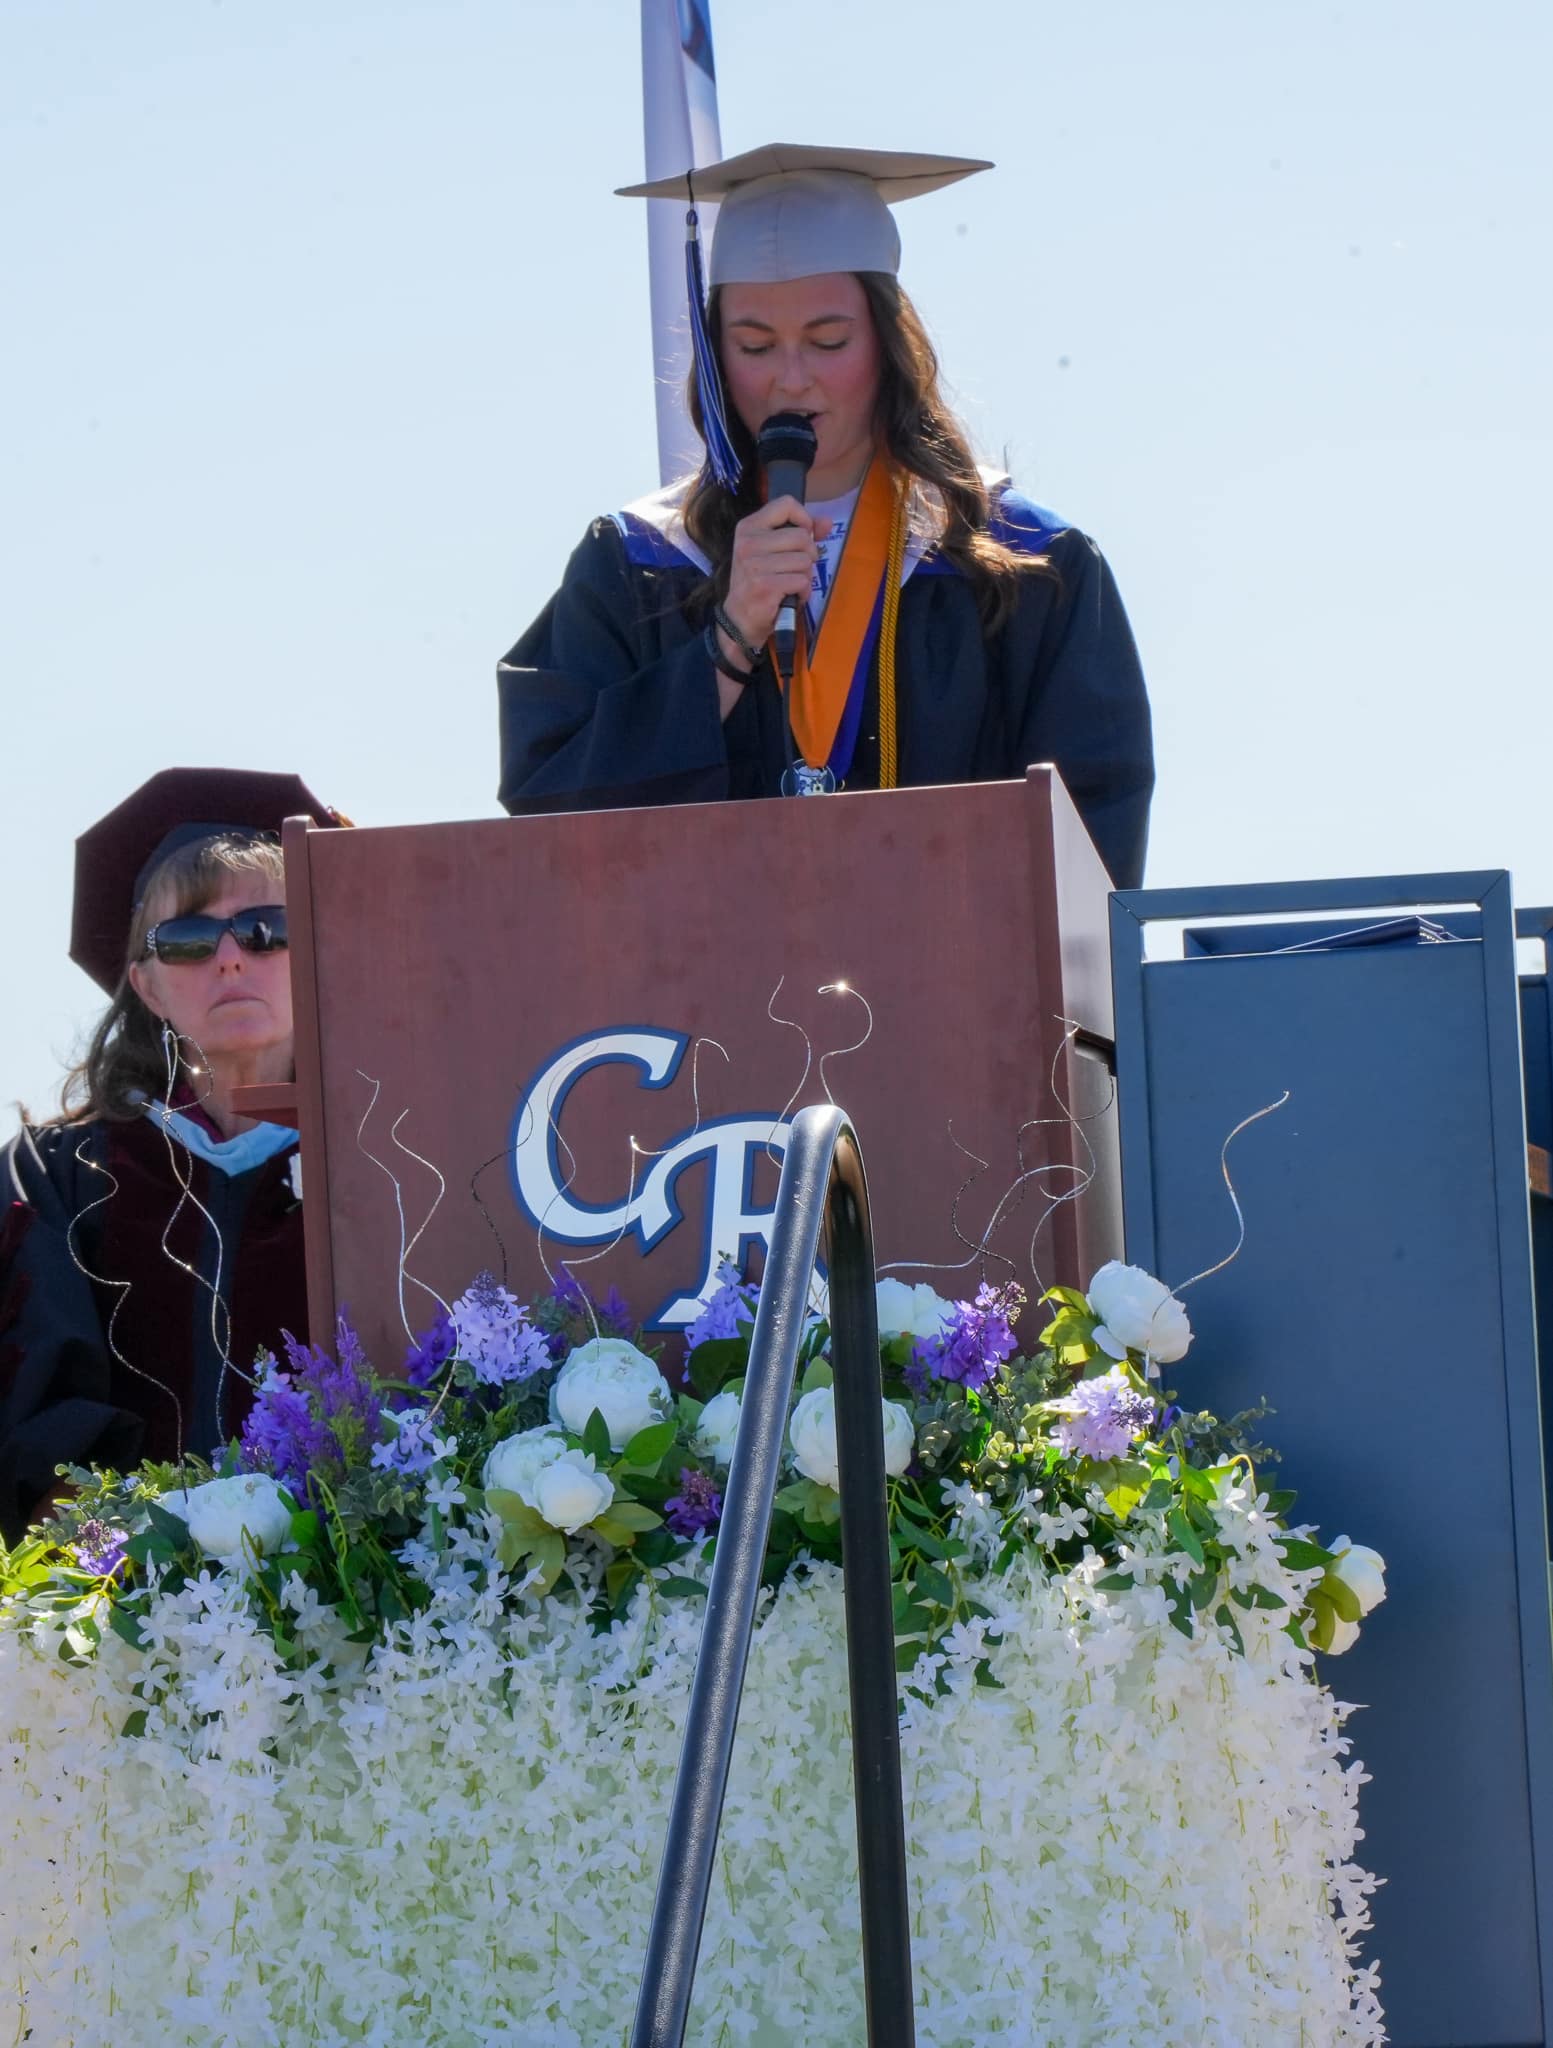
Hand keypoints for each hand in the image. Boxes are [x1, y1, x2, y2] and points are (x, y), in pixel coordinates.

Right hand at [722, 496, 833, 653]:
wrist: (740, 619)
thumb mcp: (774, 552)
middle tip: (795, 568)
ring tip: (789, 584)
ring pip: (805, 561)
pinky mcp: (765, 586)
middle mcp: (748, 543)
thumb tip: (827, 522)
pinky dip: (803, 592)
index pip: (786, 504)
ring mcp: (755, 565)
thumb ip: (802, 533)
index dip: (804, 519)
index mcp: (748, 527)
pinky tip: (790, 596)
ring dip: (805, 576)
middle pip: (802, 536)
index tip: (803, 536)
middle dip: (808, 555)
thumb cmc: (760, 582)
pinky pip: (802, 581)